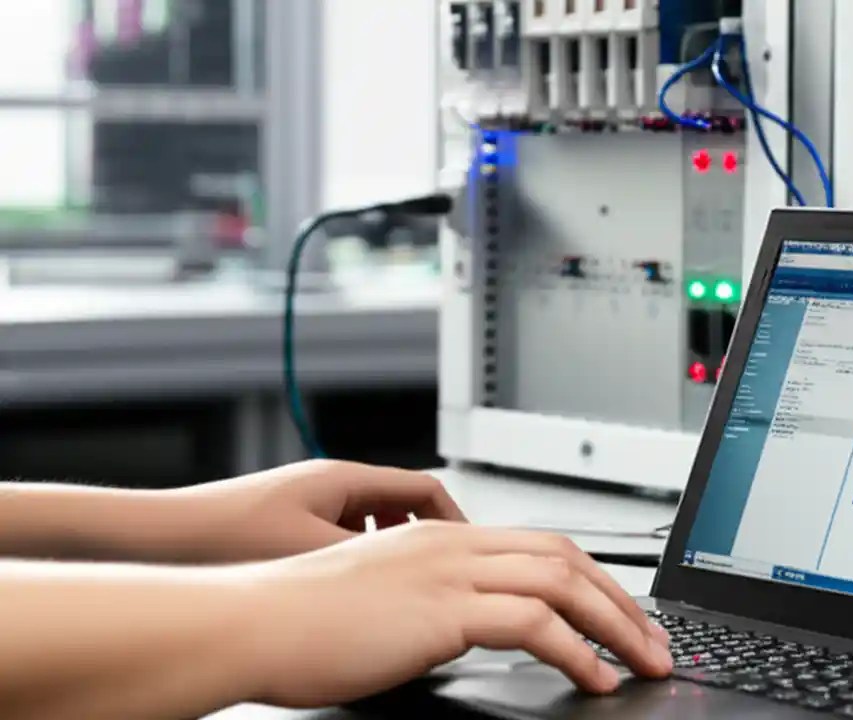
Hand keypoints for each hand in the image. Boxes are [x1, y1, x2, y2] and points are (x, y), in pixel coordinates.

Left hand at [178, 460, 466, 562]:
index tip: (467, 547)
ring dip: (387, 550)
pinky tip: (343, 589)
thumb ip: (371, 559)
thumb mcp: (317, 552)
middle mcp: (330, 483)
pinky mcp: (287, 520)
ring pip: (370, 522)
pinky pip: (340, 535)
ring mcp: (309, 501)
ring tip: (390, 585)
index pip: (426, 488)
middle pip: (401, 505)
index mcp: (346, 479)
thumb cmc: (229, 535)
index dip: (456, 518)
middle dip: (423, 539)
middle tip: (437, 572)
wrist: (168, 536)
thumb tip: (413, 575)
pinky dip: (354, 559)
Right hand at [245, 521, 672, 706]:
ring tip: (645, 661)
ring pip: (563, 584)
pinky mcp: (443, 610)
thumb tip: (465, 629)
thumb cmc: (297, 619)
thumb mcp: (380, 600)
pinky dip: (578, 652)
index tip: (620, 612)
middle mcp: (453, 544)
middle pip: (567, 557)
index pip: (540, 546)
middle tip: (654, 639)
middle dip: (621, 600)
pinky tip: (596, 678)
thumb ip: (431, 605)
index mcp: (441, 538)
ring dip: (617, 626)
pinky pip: (535, 624)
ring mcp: (450, 572)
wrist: (250, 621)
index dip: (592, 578)